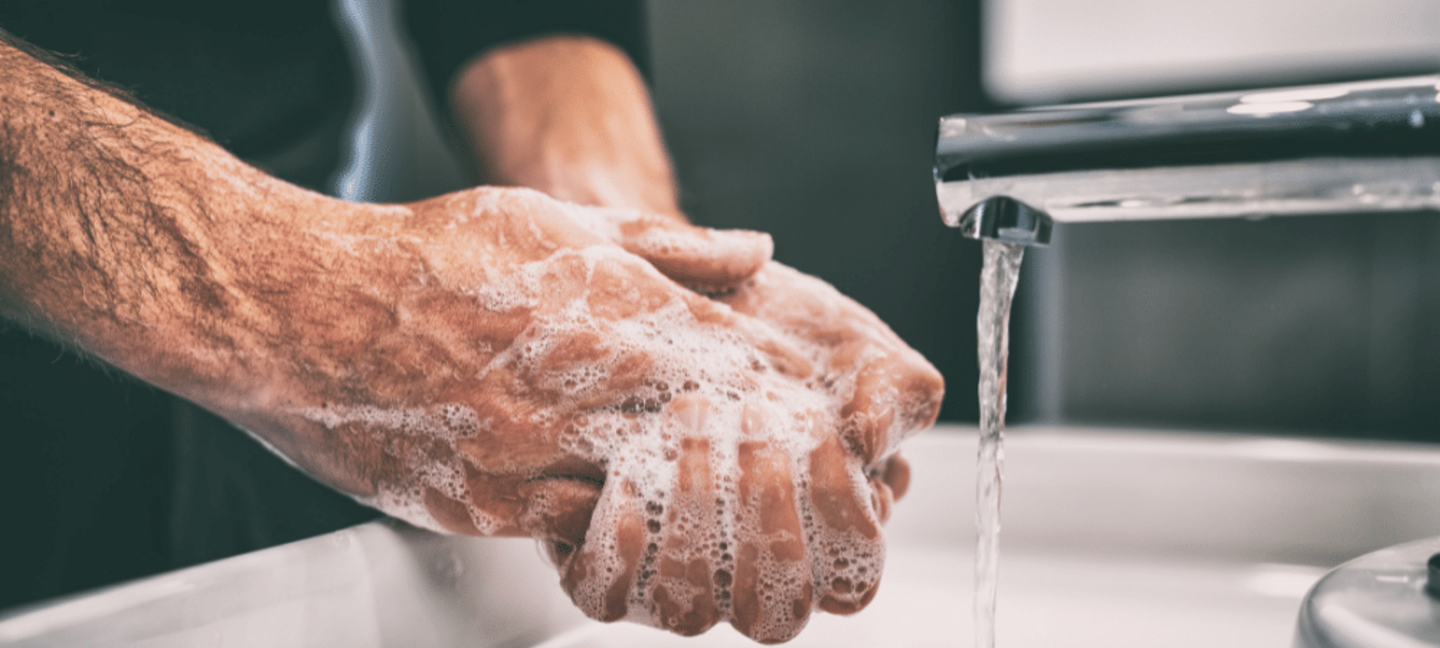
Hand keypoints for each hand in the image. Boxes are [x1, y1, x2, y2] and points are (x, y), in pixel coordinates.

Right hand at [214, 187, 927, 641]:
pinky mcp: (489, 508)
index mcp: (609, 314)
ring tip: (708, 500)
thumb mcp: (552, 220)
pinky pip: (574, 532)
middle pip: (709, 443)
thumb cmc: (422, 258)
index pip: (736, 364)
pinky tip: (617, 509)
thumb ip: (665, 242)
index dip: (781, 391)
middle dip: (751, 458)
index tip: (811, 405)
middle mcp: (583, 391)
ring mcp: (536, 457)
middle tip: (779, 468)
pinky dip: (608, 524)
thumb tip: (755, 250)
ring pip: (651, 503)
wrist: (299, 314)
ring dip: (686, 502)